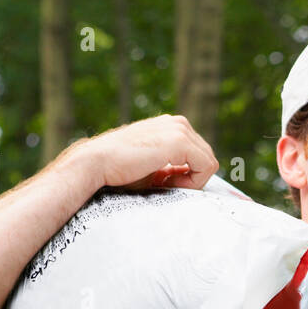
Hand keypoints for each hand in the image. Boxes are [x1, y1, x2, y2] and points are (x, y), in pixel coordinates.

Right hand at [71, 114, 218, 190]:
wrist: (97, 163)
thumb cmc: (120, 169)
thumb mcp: (154, 167)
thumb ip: (174, 168)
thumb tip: (192, 179)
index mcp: (172, 126)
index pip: (200, 154)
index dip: (188, 175)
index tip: (164, 182)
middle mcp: (179, 123)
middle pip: (208, 158)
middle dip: (192, 178)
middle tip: (164, 186)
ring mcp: (180, 129)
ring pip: (210, 163)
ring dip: (192, 181)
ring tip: (164, 184)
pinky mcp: (180, 141)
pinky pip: (207, 167)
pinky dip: (193, 182)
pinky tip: (168, 184)